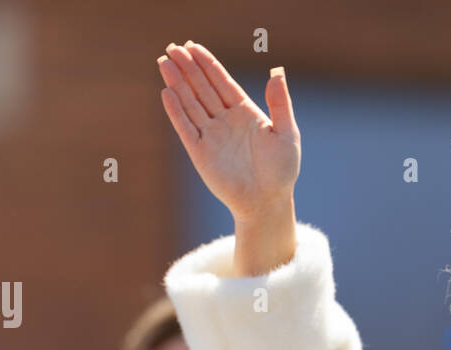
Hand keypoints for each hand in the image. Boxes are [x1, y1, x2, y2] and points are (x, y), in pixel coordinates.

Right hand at [157, 41, 299, 222]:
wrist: (267, 202)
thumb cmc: (281, 170)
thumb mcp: (286, 134)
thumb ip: (280, 104)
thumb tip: (277, 73)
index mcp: (245, 113)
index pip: (222, 82)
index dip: (207, 64)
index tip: (193, 46)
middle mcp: (225, 121)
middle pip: (202, 88)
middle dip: (188, 68)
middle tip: (173, 47)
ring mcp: (211, 136)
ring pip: (190, 104)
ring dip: (177, 84)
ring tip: (164, 62)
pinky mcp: (200, 153)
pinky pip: (186, 128)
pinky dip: (176, 112)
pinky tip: (167, 93)